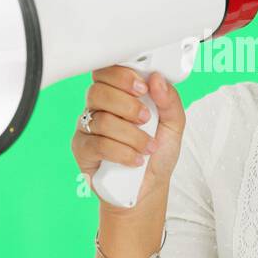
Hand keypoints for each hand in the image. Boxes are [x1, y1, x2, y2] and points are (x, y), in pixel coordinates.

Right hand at [70, 65, 185, 214]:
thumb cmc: (157, 152)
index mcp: (118, 93)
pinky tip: (135, 159)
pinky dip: (122, 152)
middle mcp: (99, 107)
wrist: (148, 187)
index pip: (107, 71)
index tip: (143, 87)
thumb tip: (156, 79)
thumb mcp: (173, 124)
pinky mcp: (83, 149)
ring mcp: (87, 127)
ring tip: (148, 148)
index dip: (122, 75)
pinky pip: (98, 144)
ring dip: (131, 135)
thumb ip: (169, 100)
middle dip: (128, 105)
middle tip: (146, 119)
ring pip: (101, 119)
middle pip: (99, 91)